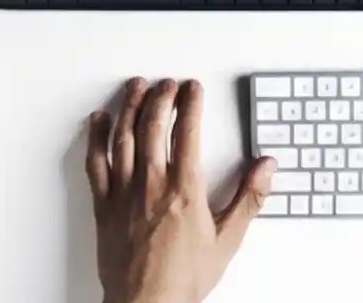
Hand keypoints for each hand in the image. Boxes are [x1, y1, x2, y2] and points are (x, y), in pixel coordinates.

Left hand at [85, 78, 276, 302]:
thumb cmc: (183, 278)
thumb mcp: (228, 240)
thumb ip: (249, 198)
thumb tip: (266, 168)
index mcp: (184, 189)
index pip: (187, 132)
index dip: (190, 104)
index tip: (193, 88)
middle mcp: (152, 185)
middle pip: (152, 126)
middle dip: (160, 97)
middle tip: (167, 83)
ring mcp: (124, 194)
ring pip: (123, 137)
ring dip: (130, 107)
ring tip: (136, 87)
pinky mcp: (103, 207)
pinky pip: (96, 163)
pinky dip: (97, 137)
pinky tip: (99, 121)